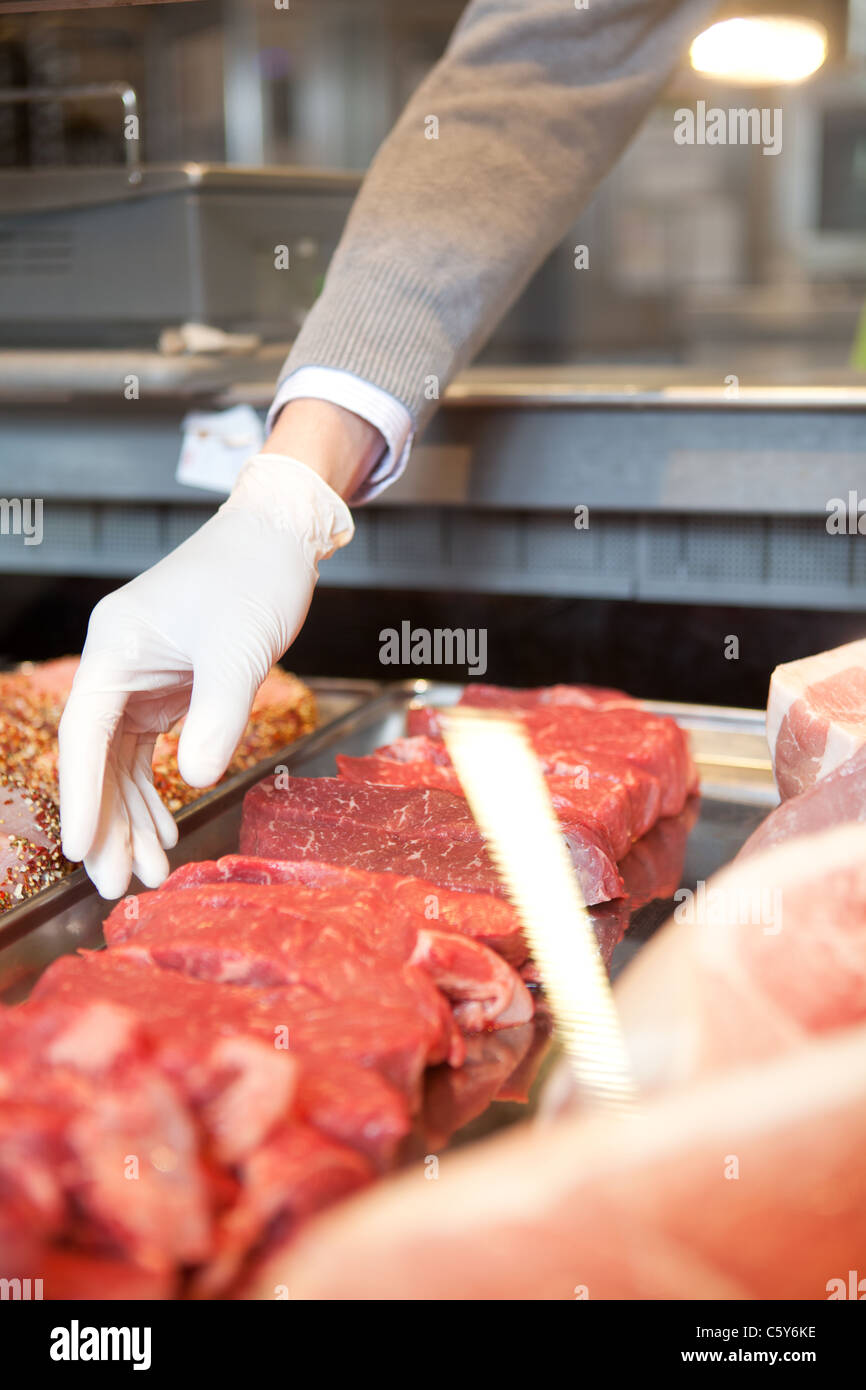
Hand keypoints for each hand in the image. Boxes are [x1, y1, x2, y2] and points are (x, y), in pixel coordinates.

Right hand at [58, 453, 353, 897]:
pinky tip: (166, 831)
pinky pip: (148, 751)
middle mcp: (116, 665)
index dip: (81, 795)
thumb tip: (193, 779)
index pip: (84, 734)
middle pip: (97, 758)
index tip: (82, 849)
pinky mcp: (167, 687)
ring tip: (147, 874)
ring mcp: (139, 678)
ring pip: (121, 762)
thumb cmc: (255, 576)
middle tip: (117, 885)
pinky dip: (157, 792)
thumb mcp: (241, 646)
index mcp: (115, 647)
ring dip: (132, 818)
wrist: (278, 536)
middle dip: (107, 823)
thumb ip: (219, 712)